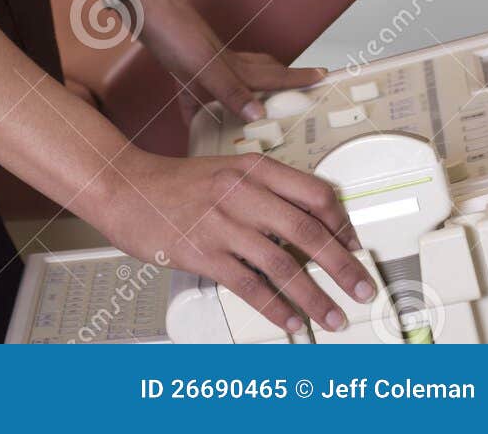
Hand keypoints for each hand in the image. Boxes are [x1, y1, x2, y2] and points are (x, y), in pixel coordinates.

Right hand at [101, 144, 371, 335]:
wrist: (124, 186)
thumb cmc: (174, 182)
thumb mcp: (225, 170)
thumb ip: (263, 190)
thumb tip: (305, 225)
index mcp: (251, 167)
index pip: (314, 192)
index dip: (342, 223)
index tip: (355, 246)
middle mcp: (240, 192)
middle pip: (307, 231)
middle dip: (343, 266)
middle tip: (363, 288)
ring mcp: (221, 223)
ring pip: (282, 264)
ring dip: (315, 296)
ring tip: (334, 316)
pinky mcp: (203, 252)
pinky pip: (249, 285)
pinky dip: (276, 307)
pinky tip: (291, 321)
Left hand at [133, 0, 326, 124]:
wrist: (141, 1)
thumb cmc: (170, 28)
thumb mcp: (201, 63)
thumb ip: (228, 89)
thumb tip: (259, 113)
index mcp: (232, 63)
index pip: (273, 74)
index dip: (298, 78)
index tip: (325, 76)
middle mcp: (222, 61)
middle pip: (259, 73)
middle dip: (281, 82)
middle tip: (300, 90)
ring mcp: (202, 61)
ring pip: (230, 81)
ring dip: (244, 96)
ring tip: (252, 114)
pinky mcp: (179, 63)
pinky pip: (194, 90)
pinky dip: (197, 108)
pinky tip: (193, 122)